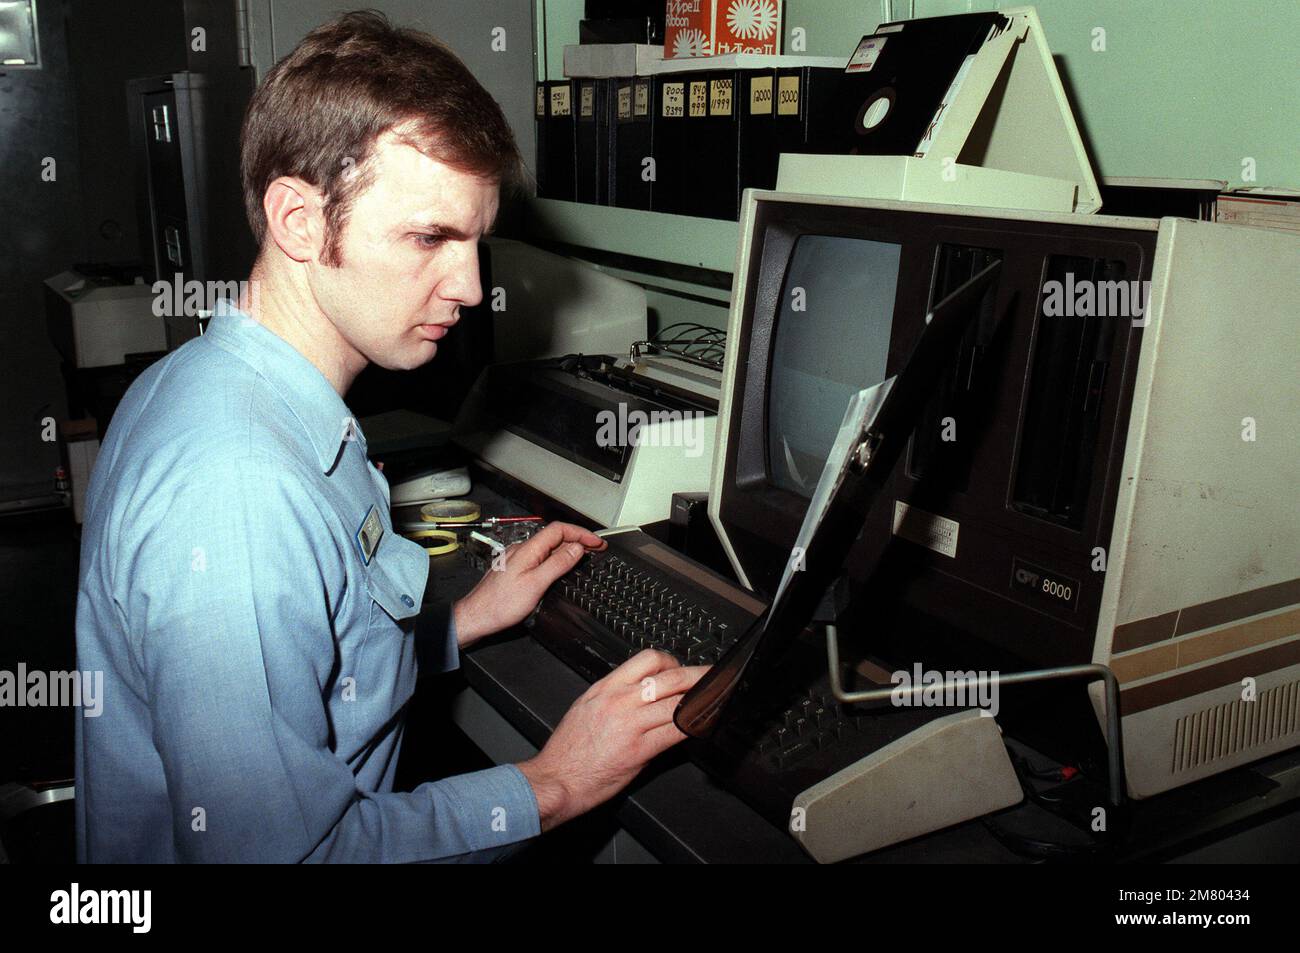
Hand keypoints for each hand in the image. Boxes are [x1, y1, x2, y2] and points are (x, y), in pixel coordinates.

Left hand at [452, 521, 604, 646]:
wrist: (476, 617)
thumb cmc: (499, 604)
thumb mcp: (535, 584)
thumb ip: (557, 564)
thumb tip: (577, 549)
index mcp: (528, 550)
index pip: (559, 530)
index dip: (581, 533)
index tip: (597, 542)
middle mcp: (522, 550)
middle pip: (555, 536)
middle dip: (578, 540)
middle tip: (596, 549)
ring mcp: (517, 559)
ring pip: (548, 547)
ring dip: (568, 549)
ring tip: (584, 557)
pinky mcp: (515, 569)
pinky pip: (540, 556)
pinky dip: (556, 558)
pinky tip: (560, 568)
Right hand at [516, 650, 707, 830]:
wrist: (555, 779)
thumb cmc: (568, 751)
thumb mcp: (586, 708)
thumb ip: (615, 697)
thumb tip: (643, 696)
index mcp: (605, 687)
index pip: (647, 658)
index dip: (672, 661)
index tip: (682, 668)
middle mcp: (618, 700)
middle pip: (670, 677)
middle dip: (698, 675)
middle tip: (713, 677)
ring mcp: (629, 724)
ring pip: (676, 702)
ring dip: (700, 702)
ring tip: (713, 702)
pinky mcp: (638, 750)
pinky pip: (674, 732)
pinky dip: (692, 728)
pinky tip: (699, 727)